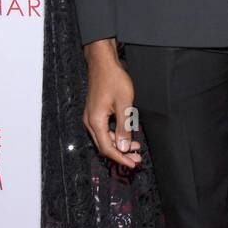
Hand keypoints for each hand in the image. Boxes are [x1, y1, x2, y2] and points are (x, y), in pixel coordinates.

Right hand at [82, 43, 142, 169]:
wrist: (103, 63)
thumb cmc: (113, 80)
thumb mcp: (124, 104)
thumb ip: (123, 128)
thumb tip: (122, 148)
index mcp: (95, 121)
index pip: (107, 148)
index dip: (120, 158)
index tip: (133, 164)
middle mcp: (90, 122)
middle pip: (104, 146)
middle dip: (121, 154)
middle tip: (137, 159)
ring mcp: (91, 117)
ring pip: (104, 139)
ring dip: (119, 145)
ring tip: (136, 148)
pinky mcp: (95, 113)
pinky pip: (104, 130)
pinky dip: (115, 136)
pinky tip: (127, 136)